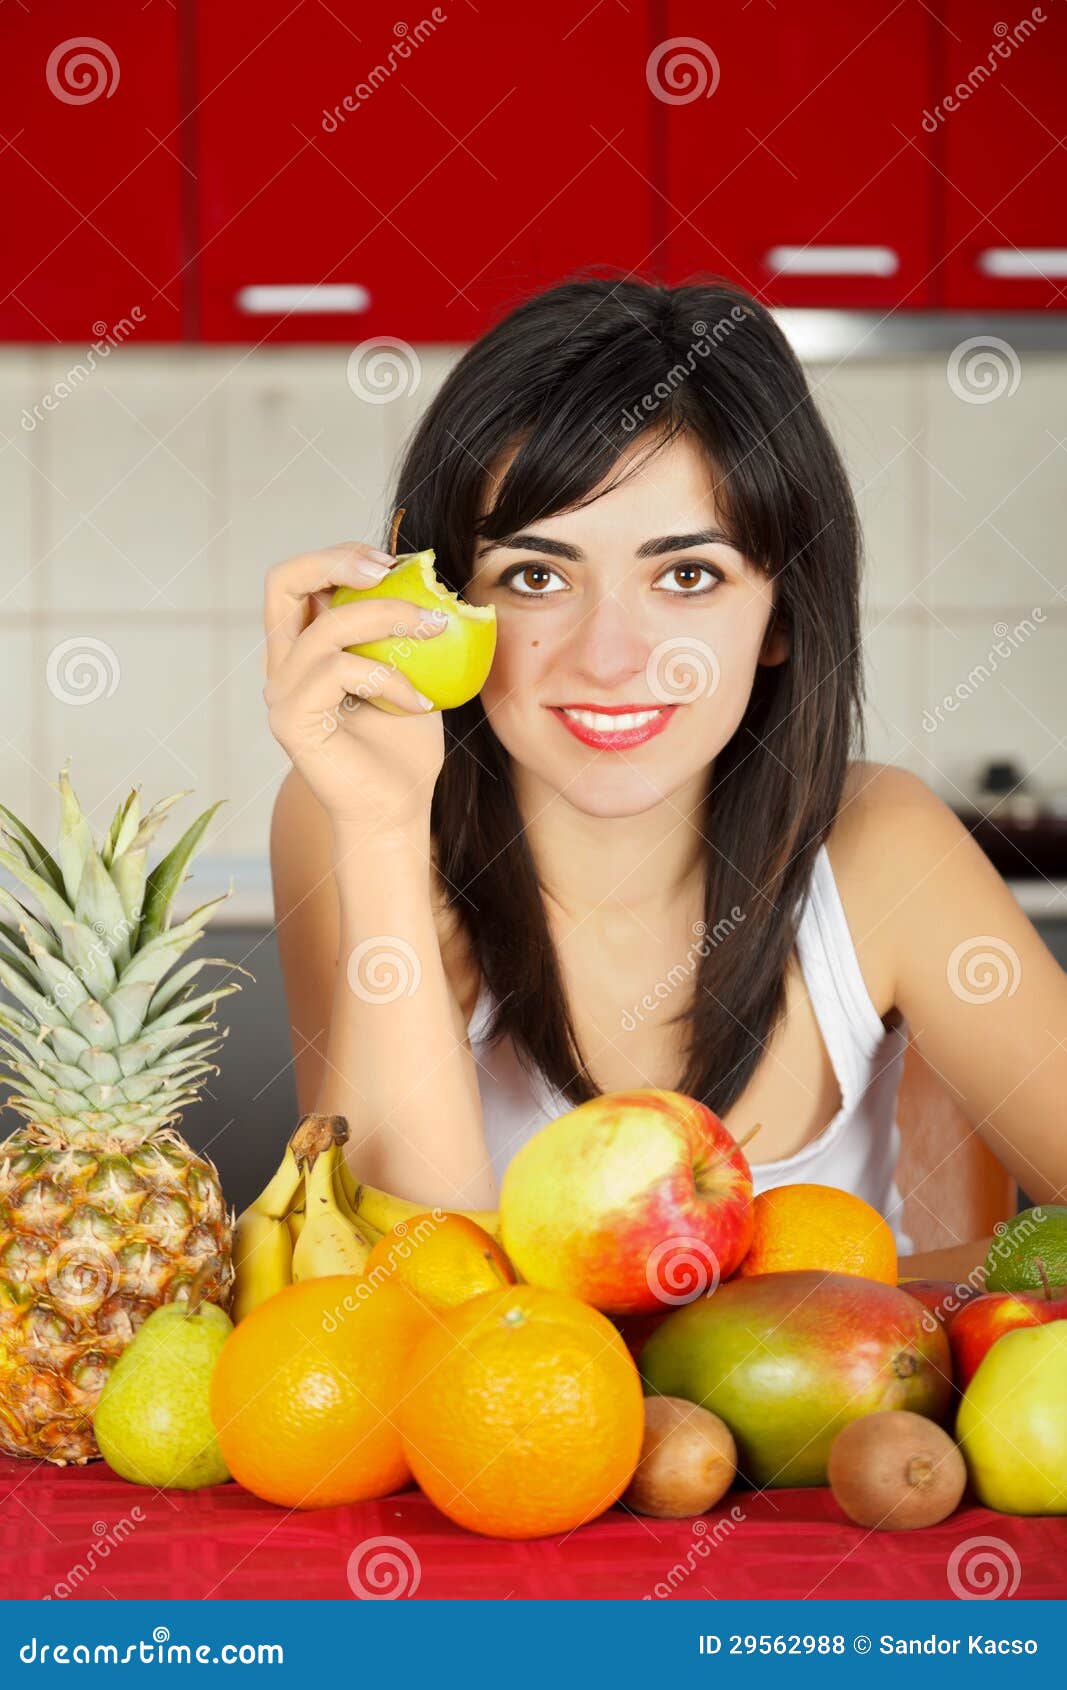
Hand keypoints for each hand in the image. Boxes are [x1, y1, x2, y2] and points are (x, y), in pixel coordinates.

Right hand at [264, 543, 447, 840]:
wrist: (397, 810)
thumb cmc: (404, 747)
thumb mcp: (412, 671)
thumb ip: (404, 627)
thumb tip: (433, 575)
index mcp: (303, 647)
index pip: (300, 579)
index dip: (340, 556)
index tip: (395, 563)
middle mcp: (283, 665)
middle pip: (283, 581)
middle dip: (337, 560)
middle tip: (390, 570)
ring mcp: (281, 693)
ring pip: (326, 627)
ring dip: (388, 617)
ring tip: (435, 630)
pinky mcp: (291, 720)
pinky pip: (339, 672)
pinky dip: (388, 677)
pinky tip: (419, 702)